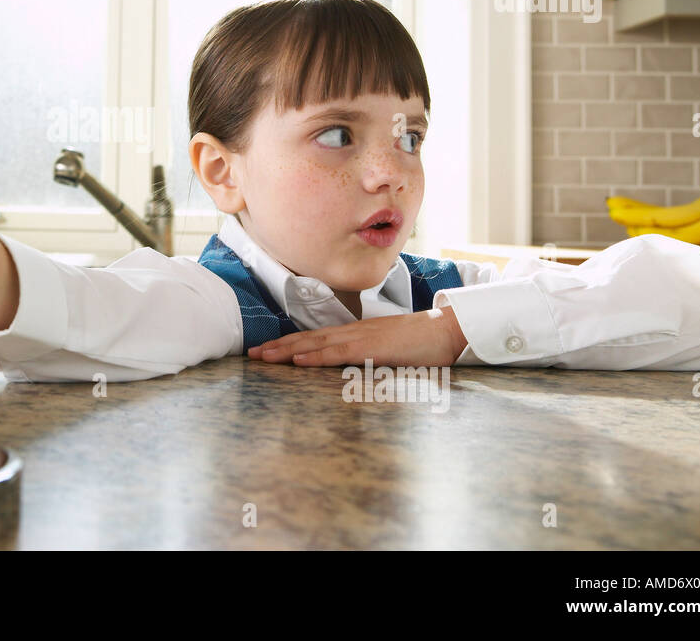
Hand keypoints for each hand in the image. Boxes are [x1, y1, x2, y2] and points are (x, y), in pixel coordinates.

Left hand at [246, 307, 466, 366]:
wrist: (448, 330)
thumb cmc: (422, 343)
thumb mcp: (389, 351)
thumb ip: (368, 357)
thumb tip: (352, 368)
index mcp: (356, 333)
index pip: (315, 337)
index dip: (289, 343)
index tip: (266, 350)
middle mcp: (353, 332)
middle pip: (308, 338)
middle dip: (278, 346)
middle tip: (250, 354)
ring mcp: (362, 338)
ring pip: (316, 343)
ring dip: (287, 350)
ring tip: (263, 357)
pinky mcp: (373, 348)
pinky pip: (339, 353)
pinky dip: (316, 356)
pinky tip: (298, 360)